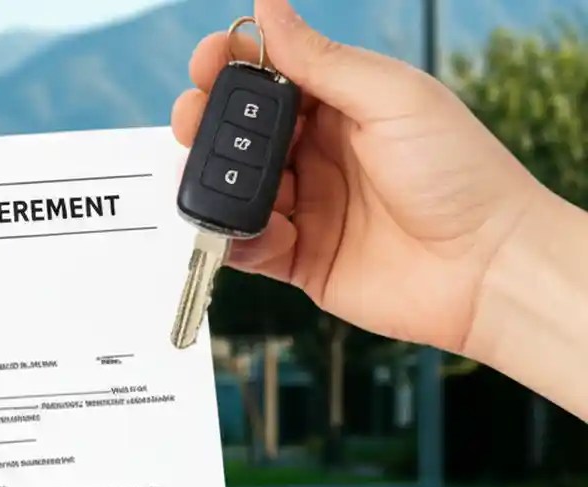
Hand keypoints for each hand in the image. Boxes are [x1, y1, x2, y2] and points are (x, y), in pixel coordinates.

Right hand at [172, 0, 550, 353]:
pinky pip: (247, 246)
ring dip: (215, 181)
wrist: (487, 266)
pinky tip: (255, 229)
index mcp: (340, 105)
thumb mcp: (391, 97)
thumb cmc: (461, 174)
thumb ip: (321, 59)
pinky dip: (237, 237)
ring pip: (234, 188)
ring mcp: (306, 206)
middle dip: (207, 122)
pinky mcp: (299, 258)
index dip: (231, 66)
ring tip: (219, 178)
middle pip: (238, 133)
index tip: (208, 62)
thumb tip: (267, 6)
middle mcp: (316, 153)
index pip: (268, 76)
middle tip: (195, 120)